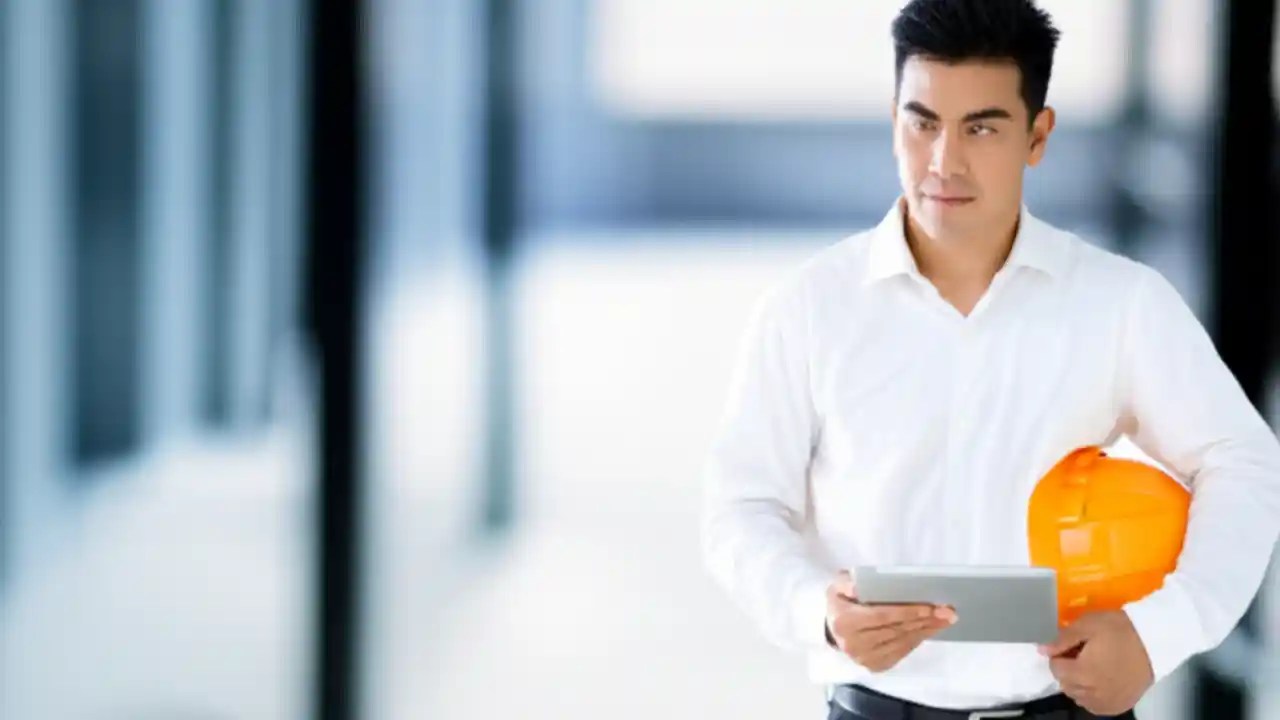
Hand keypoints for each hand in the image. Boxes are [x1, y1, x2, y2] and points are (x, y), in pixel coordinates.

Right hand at [824, 570, 955, 672]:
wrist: (834, 628)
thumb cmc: (841, 602)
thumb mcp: (838, 585)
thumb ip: (847, 582)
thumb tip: (859, 586)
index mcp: (844, 622)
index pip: (881, 616)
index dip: (907, 612)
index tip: (930, 606)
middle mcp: (853, 644)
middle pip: (896, 630)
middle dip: (924, 620)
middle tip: (947, 611)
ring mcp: (865, 658)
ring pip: (902, 642)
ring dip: (926, 630)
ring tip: (944, 619)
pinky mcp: (875, 665)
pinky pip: (902, 651)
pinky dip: (918, 639)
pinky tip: (930, 629)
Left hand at [1038, 610, 1153, 714]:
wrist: (1155, 641)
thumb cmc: (1120, 629)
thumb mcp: (1087, 625)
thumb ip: (1062, 639)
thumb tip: (1042, 650)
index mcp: (1082, 673)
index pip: (1055, 668)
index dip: (1059, 654)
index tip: (1071, 645)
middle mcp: (1092, 693)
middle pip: (1065, 683)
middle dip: (1068, 668)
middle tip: (1082, 653)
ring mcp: (1107, 702)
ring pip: (1078, 695)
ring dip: (1078, 682)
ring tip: (1093, 665)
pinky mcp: (1119, 705)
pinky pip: (1094, 705)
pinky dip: (1092, 695)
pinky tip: (1100, 680)